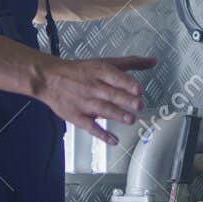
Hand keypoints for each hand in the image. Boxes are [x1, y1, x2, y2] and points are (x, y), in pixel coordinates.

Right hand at [33, 55, 156, 145]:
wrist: (49, 79)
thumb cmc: (79, 71)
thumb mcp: (104, 62)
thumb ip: (130, 63)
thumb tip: (153, 61)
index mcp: (100, 72)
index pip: (115, 77)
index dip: (127, 83)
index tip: (139, 89)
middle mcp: (93, 87)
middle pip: (111, 94)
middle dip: (125, 100)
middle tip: (139, 105)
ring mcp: (85, 103)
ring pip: (103, 109)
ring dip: (117, 115)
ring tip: (130, 120)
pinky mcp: (78, 116)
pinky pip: (91, 127)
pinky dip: (102, 134)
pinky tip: (113, 140)